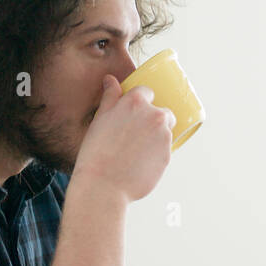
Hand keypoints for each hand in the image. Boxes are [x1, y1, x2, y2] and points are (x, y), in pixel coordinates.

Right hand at [71, 74, 174, 201]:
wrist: (103, 186)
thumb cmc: (96, 152)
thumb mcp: (100, 120)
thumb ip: (110, 97)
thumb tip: (111, 79)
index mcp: (135, 102)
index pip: (146, 92)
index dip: (140, 103)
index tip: (133, 114)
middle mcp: (155, 115)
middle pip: (162, 112)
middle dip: (153, 121)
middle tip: (134, 136)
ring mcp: (164, 135)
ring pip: (165, 132)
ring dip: (156, 137)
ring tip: (135, 152)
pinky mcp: (169, 154)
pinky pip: (165, 150)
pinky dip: (156, 154)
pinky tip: (140, 163)